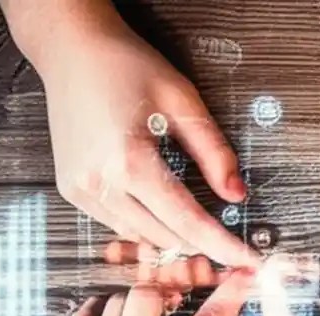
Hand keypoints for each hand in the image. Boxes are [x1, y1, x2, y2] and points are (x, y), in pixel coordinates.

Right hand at [35, 17, 256, 267]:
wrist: (72, 50)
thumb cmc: (124, 66)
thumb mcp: (181, 100)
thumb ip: (213, 151)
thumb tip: (236, 193)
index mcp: (128, 160)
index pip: (187, 221)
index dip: (222, 245)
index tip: (247, 260)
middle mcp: (99, 182)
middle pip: (164, 237)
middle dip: (200, 245)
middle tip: (229, 244)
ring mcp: (81, 189)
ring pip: (140, 237)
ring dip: (171, 237)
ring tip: (198, 229)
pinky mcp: (72, 191)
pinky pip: (117, 224)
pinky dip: (144, 225)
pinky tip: (160, 211)